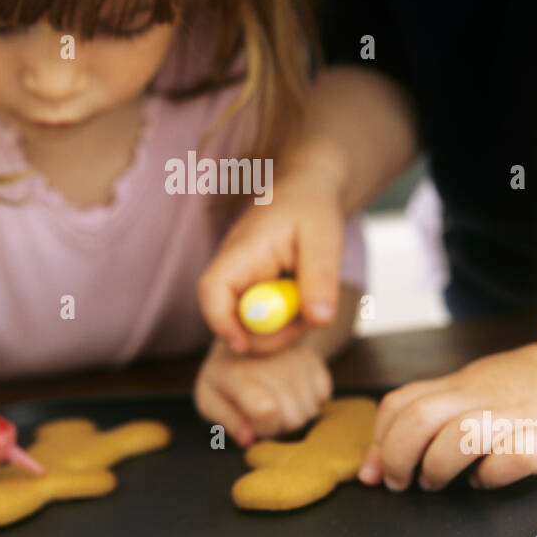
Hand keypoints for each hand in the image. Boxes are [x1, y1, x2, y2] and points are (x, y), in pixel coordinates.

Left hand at [193, 337, 333, 447]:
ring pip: (310, 411)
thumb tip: (248, 439)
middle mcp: (271, 364)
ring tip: (278, 400)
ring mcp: (295, 359)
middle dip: (279, 425)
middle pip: (293, 419)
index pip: (266, 411)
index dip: (264, 427)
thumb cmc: (225, 374)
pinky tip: (293, 389)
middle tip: (264, 411)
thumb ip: (227, 420)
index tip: (253, 421)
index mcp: (238, 375)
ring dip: (296, 414)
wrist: (245, 335)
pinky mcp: (313, 357)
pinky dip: (311, 400)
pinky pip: (324, 396)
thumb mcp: (210, 397)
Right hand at [197, 163, 345, 356]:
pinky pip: (264, 321)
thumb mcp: (324, 236)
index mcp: (242, 252)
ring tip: (314, 302)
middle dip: (270, 335)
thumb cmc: (311, 205)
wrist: (307, 191)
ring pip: (251, 326)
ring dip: (283, 328)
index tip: (243, 345)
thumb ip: (321, 277)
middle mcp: (234, 271)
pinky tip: (304, 301)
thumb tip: (320, 320)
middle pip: (231, 320)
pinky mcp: (255, 294)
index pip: (212, 290)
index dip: (221, 322)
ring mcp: (243, 284)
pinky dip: (286, 321)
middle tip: (310, 321)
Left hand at [358, 343, 536, 490]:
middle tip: (400, 483)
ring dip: (436, 466)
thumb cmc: (523, 389)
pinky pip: (509, 460)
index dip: (378, 441)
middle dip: (397, 457)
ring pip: (458, 436)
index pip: (399, 405)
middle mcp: (479, 398)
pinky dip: (489, 476)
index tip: (374, 472)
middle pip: (419, 419)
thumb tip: (377, 464)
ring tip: (436, 482)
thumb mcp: (471, 390)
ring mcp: (513, 417)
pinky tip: (484, 480)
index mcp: (458, 386)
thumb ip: (430, 417)